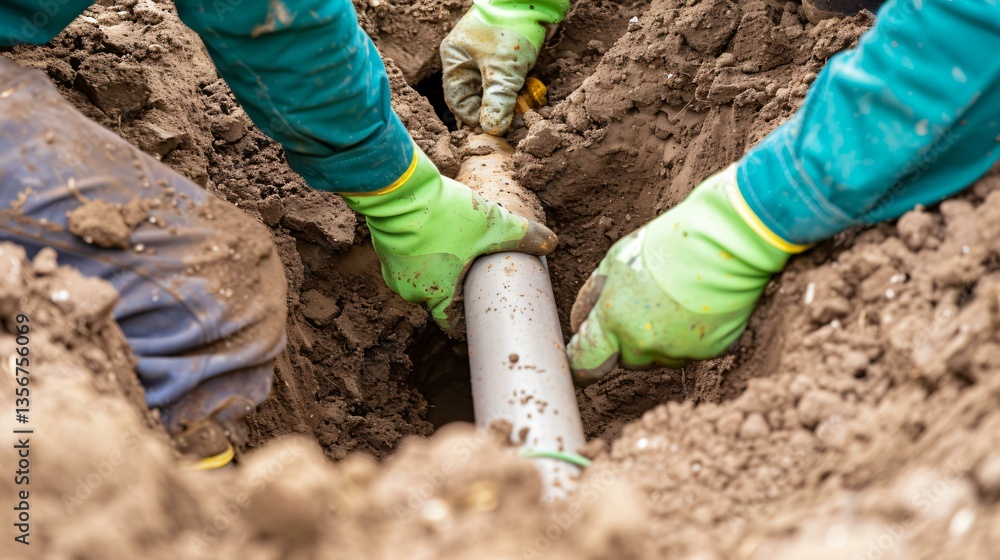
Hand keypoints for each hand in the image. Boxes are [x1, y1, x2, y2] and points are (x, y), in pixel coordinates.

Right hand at [343, 146, 556, 335]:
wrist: (397, 192)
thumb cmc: (443, 216)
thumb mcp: (492, 225)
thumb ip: (523, 235)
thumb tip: (552, 242)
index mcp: (438, 295)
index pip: (451, 323)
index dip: (465, 321)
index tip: (476, 312)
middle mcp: (412, 292)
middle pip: (438, 298)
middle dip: (454, 288)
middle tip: (472, 272)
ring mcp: (394, 273)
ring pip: (421, 278)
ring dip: (436, 269)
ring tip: (454, 250)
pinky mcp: (384, 252)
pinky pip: (406, 261)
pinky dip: (420, 254)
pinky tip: (432, 236)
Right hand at [441, 0, 568, 134]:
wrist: (532, 1)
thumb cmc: (509, 29)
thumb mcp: (503, 71)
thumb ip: (497, 101)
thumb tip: (492, 130)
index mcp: (455, 60)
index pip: (458, 100)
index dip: (475, 118)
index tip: (495, 130)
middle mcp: (466, 59)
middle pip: (476, 96)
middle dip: (494, 110)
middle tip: (512, 121)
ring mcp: (485, 57)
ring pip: (493, 90)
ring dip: (508, 101)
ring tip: (523, 108)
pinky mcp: (503, 56)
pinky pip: (506, 80)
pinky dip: (516, 89)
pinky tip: (528, 94)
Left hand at [566, 165, 802, 384]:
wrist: (726, 243)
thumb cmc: (667, 244)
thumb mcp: (614, 261)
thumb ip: (592, 298)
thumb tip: (581, 323)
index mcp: (612, 320)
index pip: (584, 363)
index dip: (580, 365)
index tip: (580, 366)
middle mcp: (642, 343)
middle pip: (625, 358)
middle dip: (627, 339)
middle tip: (643, 303)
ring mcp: (677, 351)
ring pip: (657, 356)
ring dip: (658, 338)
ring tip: (673, 299)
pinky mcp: (707, 352)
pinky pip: (688, 351)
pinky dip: (688, 335)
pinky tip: (696, 306)